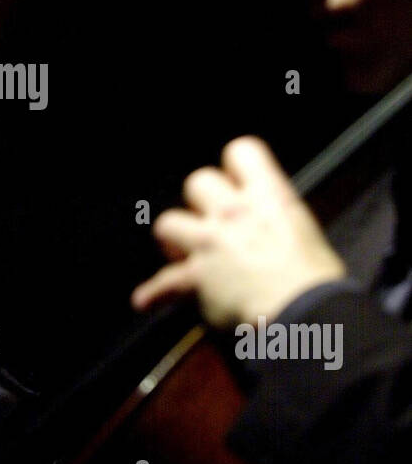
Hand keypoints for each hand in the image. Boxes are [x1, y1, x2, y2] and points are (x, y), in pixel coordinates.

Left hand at [131, 137, 345, 327]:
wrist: (303, 311)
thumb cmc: (317, 279)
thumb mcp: (306, 233)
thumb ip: (280, 223)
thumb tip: (276, 234)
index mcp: (268, 196)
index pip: (241, 152)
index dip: (235, 167)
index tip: (236, 182)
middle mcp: (234, 211)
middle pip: (197, 182)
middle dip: (200, 201)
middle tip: (211, 223)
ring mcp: (210, 241)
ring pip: (168, 221)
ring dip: (173, 236)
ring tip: (181, 253)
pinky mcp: (195, 276)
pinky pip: (164, 281)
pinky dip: (155, 292)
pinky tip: (146, 300)